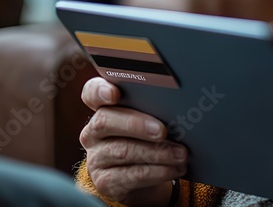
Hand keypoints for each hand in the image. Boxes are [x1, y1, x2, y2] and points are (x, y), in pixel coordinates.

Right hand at [80, 77, 186, 206]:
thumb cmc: (150, 141)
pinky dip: (157, 172)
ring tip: (181, 154)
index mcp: (103, 109)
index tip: (114, 93)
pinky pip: (131, 175)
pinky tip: (174, 169)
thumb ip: (154, 109)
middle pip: (105, 122)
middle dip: (137, 125)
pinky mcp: (105, 181)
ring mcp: (97, 158)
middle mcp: (93, 132)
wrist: (146, 181)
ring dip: (157, 152)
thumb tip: (179, 106)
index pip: (92, 93)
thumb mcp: (152, 121)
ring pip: (123, 151)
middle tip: (162, 131)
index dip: (99, 91)